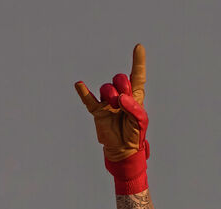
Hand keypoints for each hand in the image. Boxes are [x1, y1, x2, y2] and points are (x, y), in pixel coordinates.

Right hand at [74, 43, 149, 163]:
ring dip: (111, 95)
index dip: (138, 61)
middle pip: (120, 78)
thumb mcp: (141, 121)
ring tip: (115, 107)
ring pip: (107, 87)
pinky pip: (88, 99)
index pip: (137, 75)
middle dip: (122, 85)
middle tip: (124, 100)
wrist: (123, 149)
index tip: (138, 48)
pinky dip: (83, 92)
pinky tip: (79, 85)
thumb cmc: (135, 134)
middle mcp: (121, 95)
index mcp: (135, 96)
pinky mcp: (97, 110)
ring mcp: (108, 102)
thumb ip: (133, 107)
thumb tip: (120, 98)